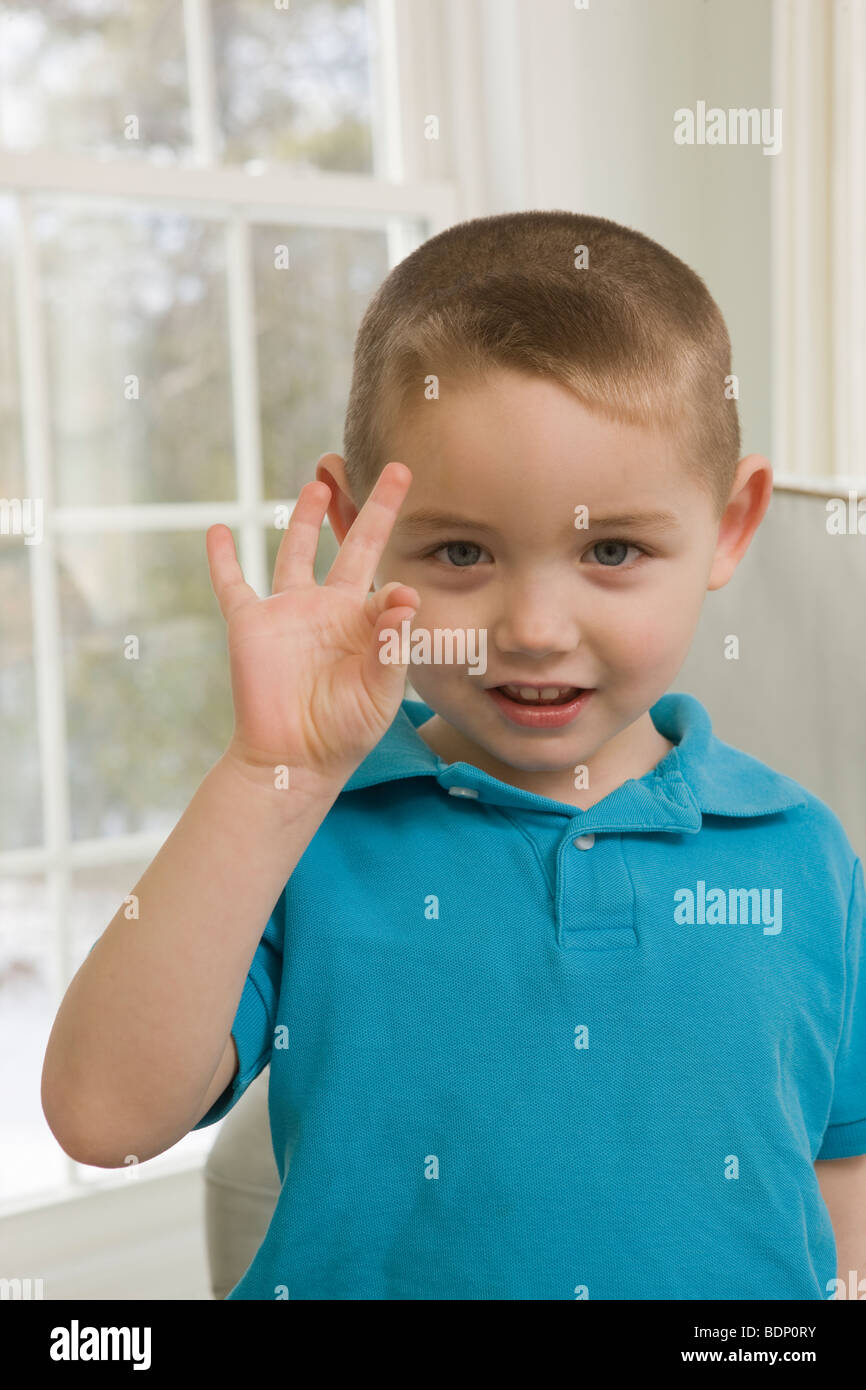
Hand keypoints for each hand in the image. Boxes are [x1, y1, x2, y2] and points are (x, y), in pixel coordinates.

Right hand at [206, 462, 419, 785]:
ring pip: (296, 552)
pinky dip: (221, 558)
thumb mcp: (380, 691)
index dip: (395, 590)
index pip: (386, 585)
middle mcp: (329, 609)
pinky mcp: (250, 623)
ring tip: (319, 483)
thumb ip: (392, 644)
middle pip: (354, 545)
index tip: (399, 595)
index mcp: (365, 623)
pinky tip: (216, 530)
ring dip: (305, 518)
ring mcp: (288, 612)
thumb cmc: (344, 730)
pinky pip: (232, 584)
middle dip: (373, 508)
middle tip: (398, 470)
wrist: (294, 758)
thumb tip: (406, 593)